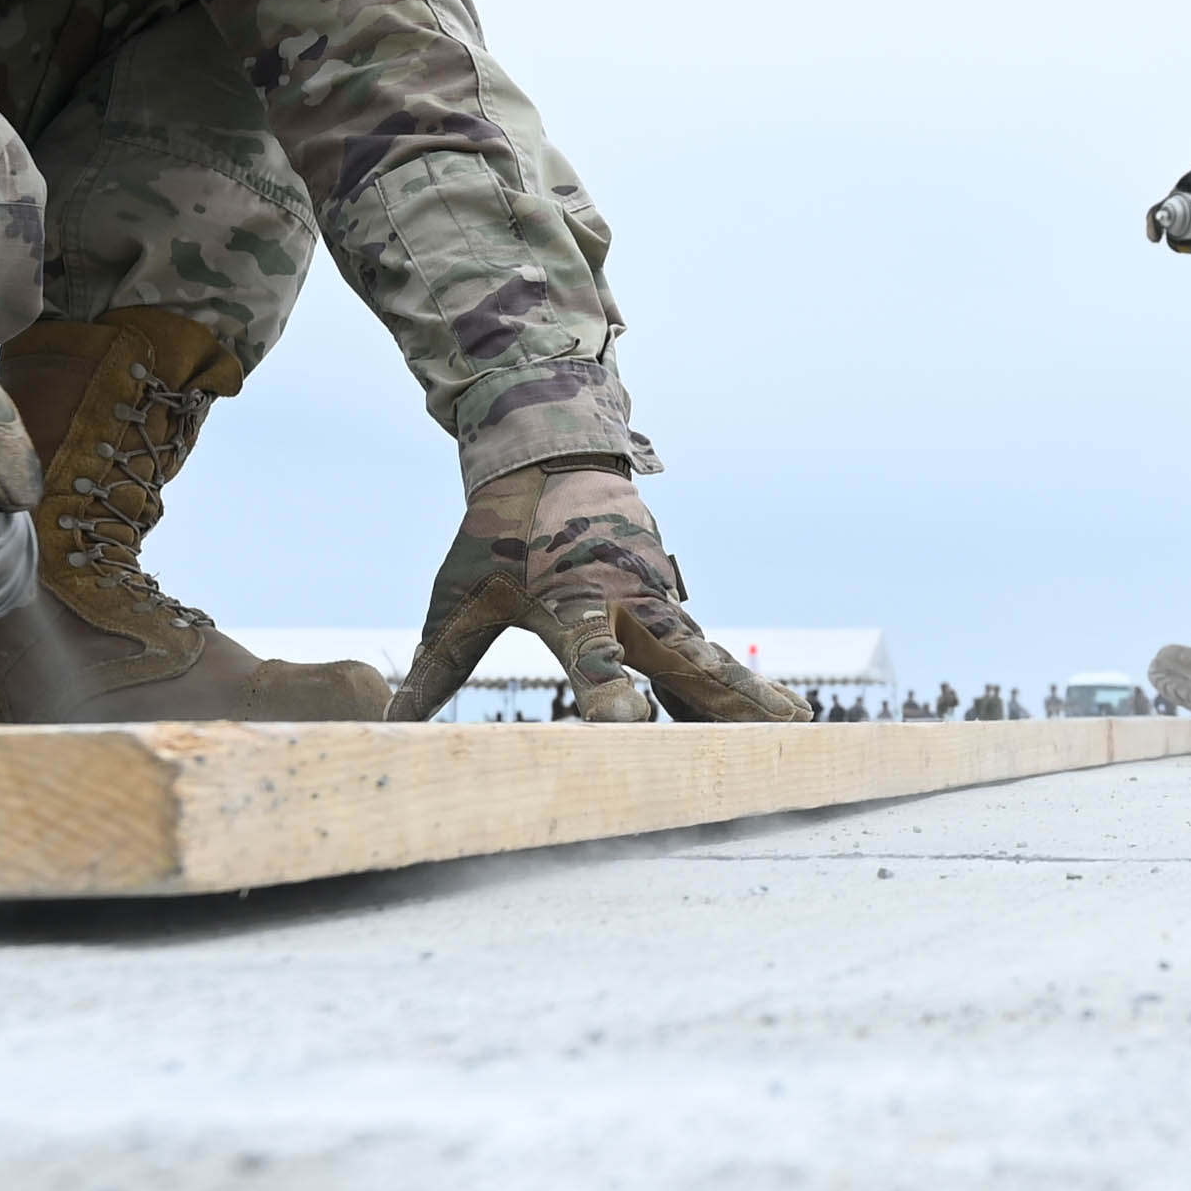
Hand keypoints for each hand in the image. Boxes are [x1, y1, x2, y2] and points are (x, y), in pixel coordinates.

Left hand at [388, 463, 809, 723]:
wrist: (550, 451)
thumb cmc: (499, 526)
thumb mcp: (460, 590)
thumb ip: (437, 662)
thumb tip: (394, 720)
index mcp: (572, 600)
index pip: (591, 658)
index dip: (608, 691)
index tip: (628, 722)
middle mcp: (626, 602)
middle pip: (681, 662)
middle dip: (721, 702)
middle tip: (768, 738)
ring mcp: (657, 601)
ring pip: (708, 659)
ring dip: (748, 696)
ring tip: (796, 730)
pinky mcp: (670, 602)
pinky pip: (706, 651)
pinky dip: (738, 682)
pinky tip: (775, 714)